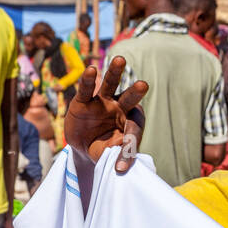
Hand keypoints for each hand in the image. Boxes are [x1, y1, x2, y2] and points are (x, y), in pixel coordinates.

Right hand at [64, 59, 147, 173]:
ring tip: (120, 60)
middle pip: (130, 98)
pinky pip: (87, 89)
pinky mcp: (83, 101)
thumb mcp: (110, 154)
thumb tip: (120, 163)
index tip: (120, 167)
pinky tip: (90, 70)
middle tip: (143, 85)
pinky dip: (88, 80)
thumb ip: (116, 154)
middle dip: (136, 91)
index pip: (133, 132)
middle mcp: (119, 108)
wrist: (84, 147)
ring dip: (114, 72)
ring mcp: (102, 102)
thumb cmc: (104, 149)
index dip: (128, 149)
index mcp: (131, 122)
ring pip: (110, 85)